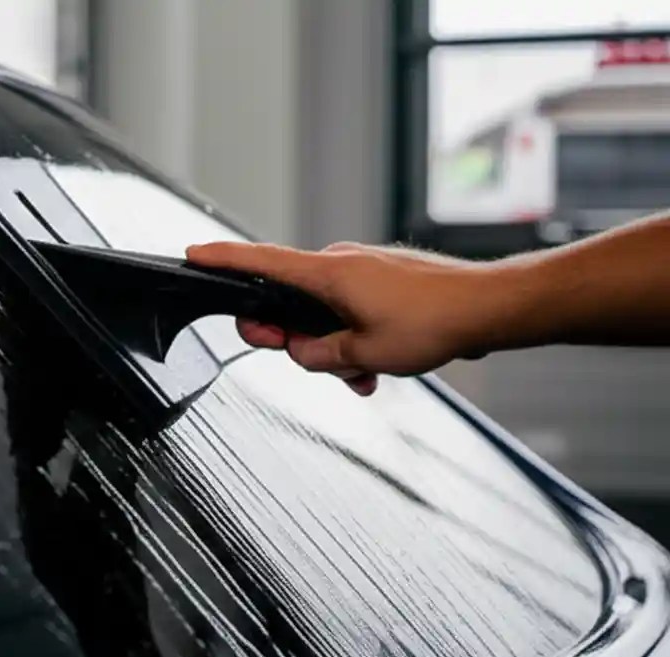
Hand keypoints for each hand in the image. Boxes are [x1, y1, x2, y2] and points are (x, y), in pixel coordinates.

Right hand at [186, 242, 494, 395]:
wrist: (490, 307)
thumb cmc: (434, 322)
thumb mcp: (363, 355)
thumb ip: (318, 355)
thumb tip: (302, 351)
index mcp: (327, 274)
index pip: (260, 263)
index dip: (222, 261)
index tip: (192, 254)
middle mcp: (340, 263)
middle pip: (291, 303)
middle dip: (298, 340)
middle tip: (317, 365)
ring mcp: (363, 269)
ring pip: (325, 314)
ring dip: (335, 349)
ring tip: (364, 376)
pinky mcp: (383, 279)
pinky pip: (351, 310)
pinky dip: (355, 338)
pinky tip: (378, 365)